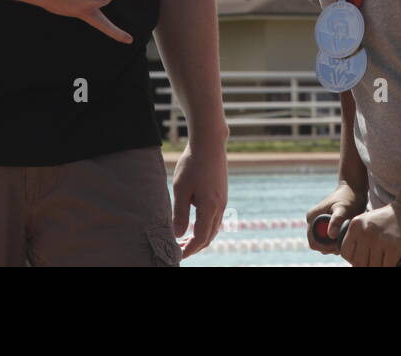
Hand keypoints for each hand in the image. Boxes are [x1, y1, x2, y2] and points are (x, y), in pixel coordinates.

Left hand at [172, 139, 227, 258]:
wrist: (210, 143)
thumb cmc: (193, 164)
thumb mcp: (181, 189)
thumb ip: (180, 214)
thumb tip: (178, 235)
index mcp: (210, 207)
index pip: (201, 238)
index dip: (189, 250)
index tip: (177, 256)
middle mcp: (220, 206)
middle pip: (209, 236)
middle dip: (195, 247)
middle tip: (178, 251)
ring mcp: (223, 200)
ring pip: (214, 228)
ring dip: (200, 237)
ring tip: (184, 241)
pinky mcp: (222, 194)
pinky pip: (215, 218)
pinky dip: (205, 227)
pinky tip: (194, 224)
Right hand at [305, 183, 365, 254]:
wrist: (353, 190)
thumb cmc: (349, 197)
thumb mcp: (344, 208)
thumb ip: (337, 220)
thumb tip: (331, 235)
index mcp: (313, 217)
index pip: (314, 242)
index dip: (326, 247)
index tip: (340, 243)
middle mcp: (313, 222)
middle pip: (319, 245)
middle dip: (331, 247)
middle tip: (346, 241)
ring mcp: (319, 224)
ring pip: (324, 245)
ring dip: (335, 245)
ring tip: (347, 236)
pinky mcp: (325, 226)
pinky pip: (329, 241)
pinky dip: (337, 241)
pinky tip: (346, 235)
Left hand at [339, 201, 400, 266]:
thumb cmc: (388, 218)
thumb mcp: (367, 222)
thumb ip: (358, 238)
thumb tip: (354, 264)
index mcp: (356, 226)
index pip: (346, 252)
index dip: (353, 260)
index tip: (362, 259)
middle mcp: (365, 232)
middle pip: (359, 262)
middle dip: (366, 265)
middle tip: (375, 261)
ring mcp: (379, 239)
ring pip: (373, 266)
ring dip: (378, 266)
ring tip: (383, 261)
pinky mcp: (394, 246)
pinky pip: (387, 266)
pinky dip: (389, 267)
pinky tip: (392, 262)